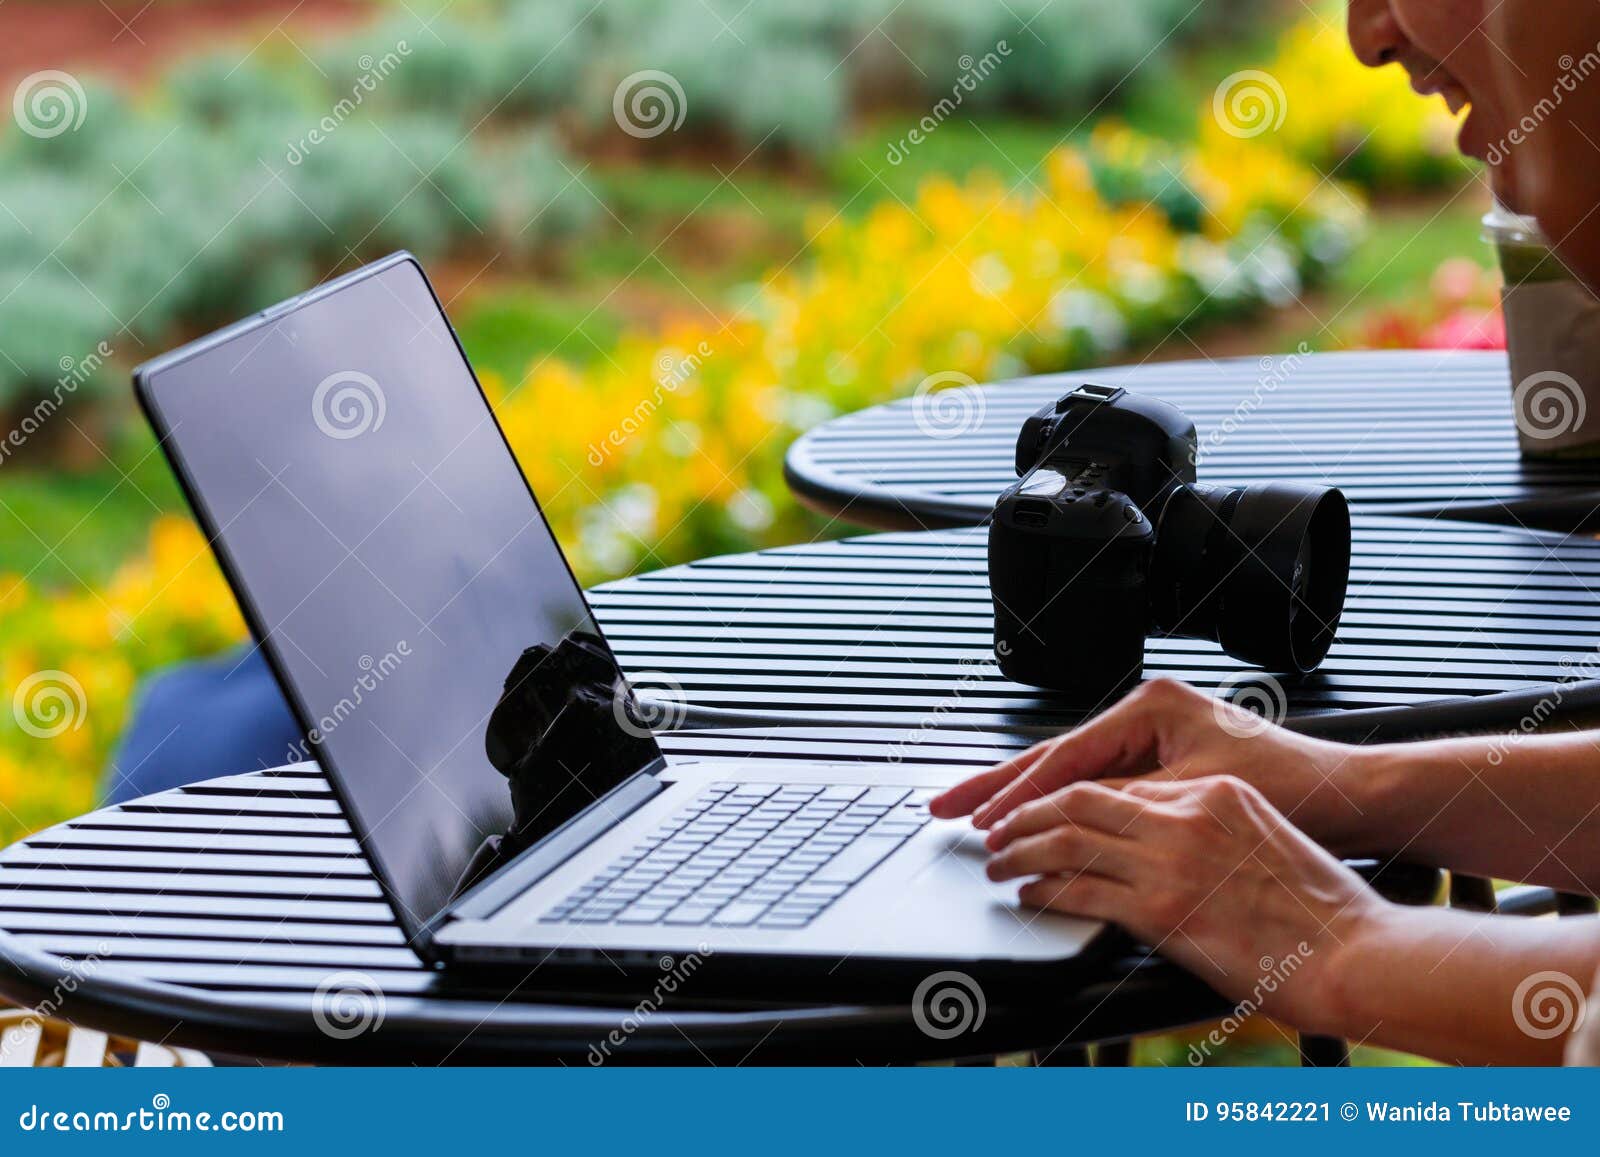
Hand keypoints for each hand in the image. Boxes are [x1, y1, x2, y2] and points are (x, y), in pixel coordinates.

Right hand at [930, 678, 1373, 852]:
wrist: (1352, 799)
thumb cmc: (1292, 789)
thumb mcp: (1191, 798)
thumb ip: (1119, 806)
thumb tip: (1057, 824)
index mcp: (1151, 705)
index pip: (1064, 755)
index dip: (1015, 793)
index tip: (979, 819)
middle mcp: (1149, 711)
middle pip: (1056, 756)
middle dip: (998, 786)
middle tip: (946, 807)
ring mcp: (1156, 734)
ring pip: (1073, 771)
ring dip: (1025, 798)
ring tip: (974, 814)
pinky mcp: (1166, 759)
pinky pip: (1099, 783)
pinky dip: (1063, 804)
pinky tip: (1033, 820)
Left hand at [986, 775, 1387, 1030]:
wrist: (1355, 951)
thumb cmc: (1320, 908)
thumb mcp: (1262, 836)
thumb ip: (1206, 826)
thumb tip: (1156, 841)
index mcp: (1213, 792)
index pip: (1119, 782)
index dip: (1069, 794)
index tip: (1043, 805)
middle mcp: (1186, 816)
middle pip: (1080, 797)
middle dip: (1026, 809)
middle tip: (999, 825)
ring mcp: (1171, 861)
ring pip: (1066, 838)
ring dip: (1020, 849)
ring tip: (998, 860)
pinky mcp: (1160, 910)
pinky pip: (1077, 890)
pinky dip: (1041, 890)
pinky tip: (1027, 895)